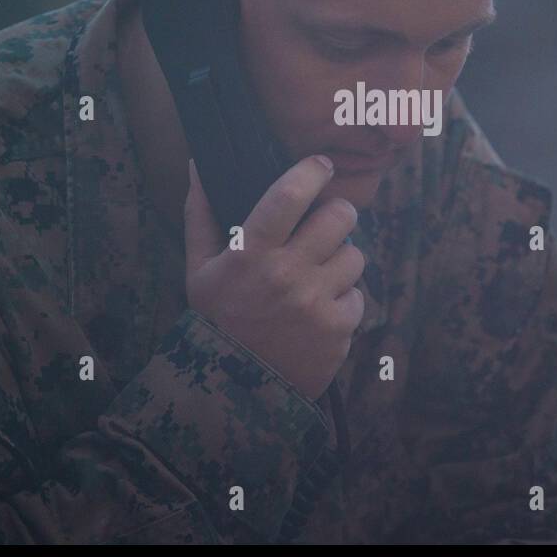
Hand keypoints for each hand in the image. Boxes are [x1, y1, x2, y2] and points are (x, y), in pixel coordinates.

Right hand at [184, 155, 365, 401]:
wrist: (233, 392)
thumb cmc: (215, 321)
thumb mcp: (198, 269)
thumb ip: (200, 214)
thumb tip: (199, 164)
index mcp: (251, 254)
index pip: (290, 194)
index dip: (313, 171)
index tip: (321, 166)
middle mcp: (287, 274)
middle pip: (340, 216)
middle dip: (337, 214)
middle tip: (327, 224)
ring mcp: (316, 304)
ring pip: (355, 256)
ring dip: (341, 260)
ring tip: (319, 275)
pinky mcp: (339, 331)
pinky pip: (358, 298)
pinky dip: (343, 301)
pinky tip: (320, 311)